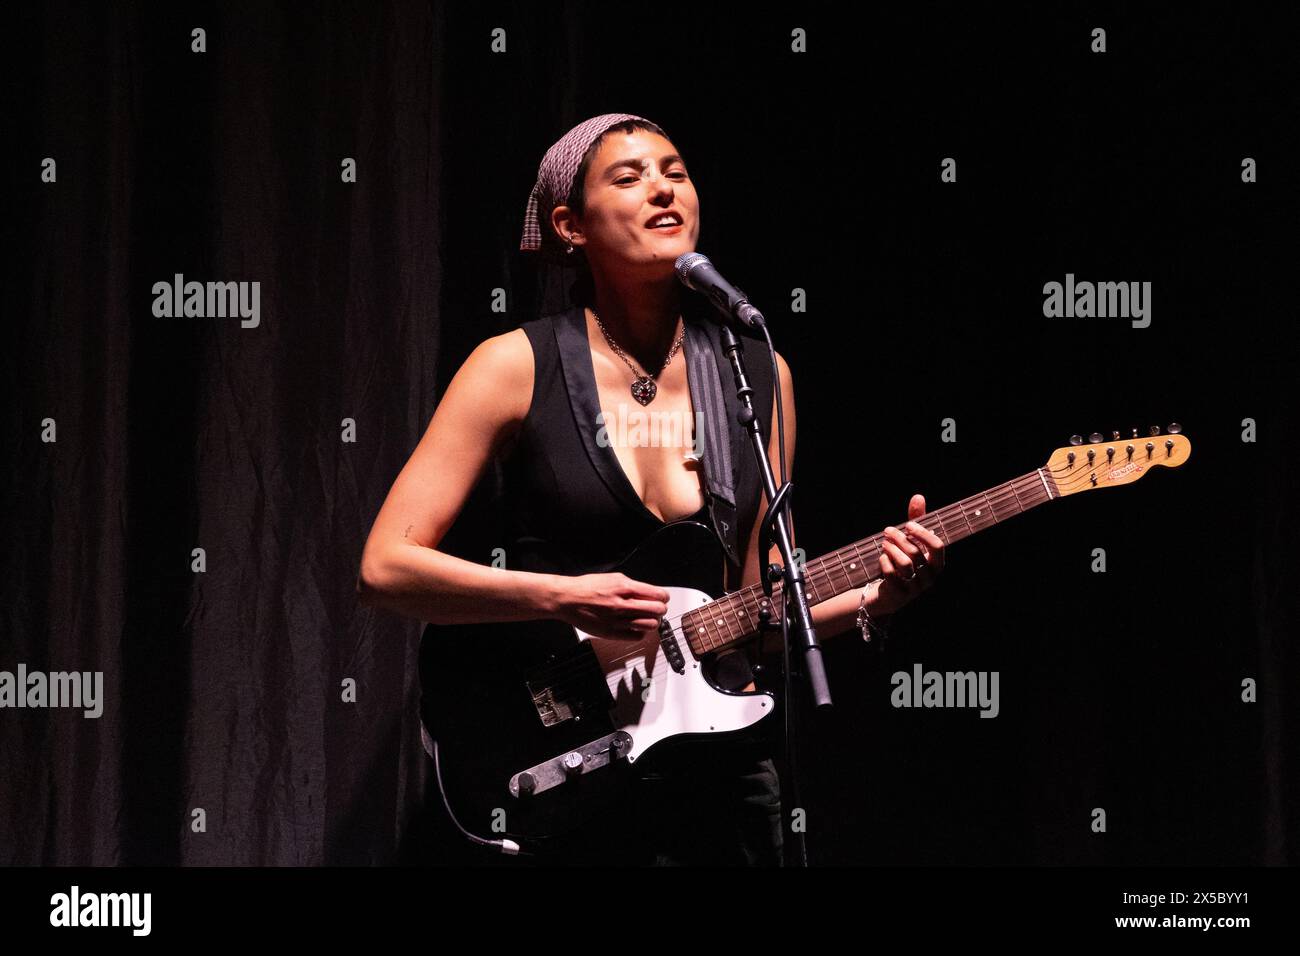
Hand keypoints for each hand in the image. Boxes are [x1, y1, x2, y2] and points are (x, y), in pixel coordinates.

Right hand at [553, 572, 669, 639]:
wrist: (568, 599)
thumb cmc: (587, 588)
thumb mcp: (613, 578)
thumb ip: (632, 585)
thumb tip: (649, 592)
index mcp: (624, 588)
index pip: (657, 594)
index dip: (664, 597)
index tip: (663, 598)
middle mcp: (622, 604)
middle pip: (657, 610)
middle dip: (661, 609)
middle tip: (657, 609)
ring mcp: (617, 620)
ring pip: (650, 625)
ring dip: (653, 621)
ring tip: (648, 619)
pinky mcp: (611, 633)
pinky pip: (636, 636)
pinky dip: (640, 632)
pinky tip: (636, 627)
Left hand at [873, 493, 945, 616]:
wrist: (888, 593)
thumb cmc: (902, 562)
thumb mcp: (911, 542)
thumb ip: (916, 520)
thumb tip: (918, 496)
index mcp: (936, 564)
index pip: (937, 546)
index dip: (922, 534)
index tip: (908, 525)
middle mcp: (929, 578)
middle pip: (916, 553)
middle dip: (899, 538)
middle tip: (887, 530)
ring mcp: (915, 589)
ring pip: (905, 564)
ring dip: (892, 550)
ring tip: (884, 543)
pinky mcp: (900, 595)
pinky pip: (892, 575)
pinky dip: (885, 563)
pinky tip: (882, 557)